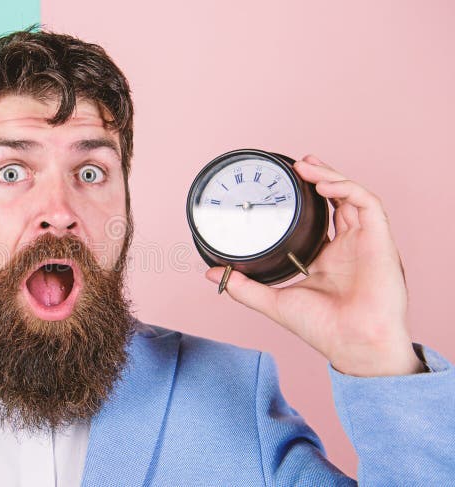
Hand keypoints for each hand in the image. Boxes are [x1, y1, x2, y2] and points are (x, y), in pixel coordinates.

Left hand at [206, 155, 423, 376]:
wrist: (352, 342)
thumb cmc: (322, 328)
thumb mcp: (273, 301)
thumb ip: (244, 287)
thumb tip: (212, 274)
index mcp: (328, 257)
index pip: (320, 217)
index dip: (306, 197)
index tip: (286, 182)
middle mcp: (348, 246)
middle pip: (337, 200)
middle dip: (320, 177)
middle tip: (298, 164)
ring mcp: (365, 242)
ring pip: (352, 196)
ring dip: (330, 177)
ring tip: (306, 166)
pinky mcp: (380, 241)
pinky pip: (368, 204)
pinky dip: (347, 189)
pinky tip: (324, 185)